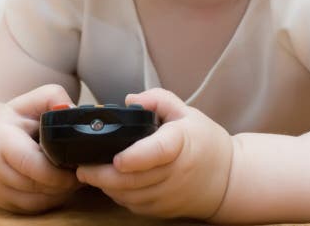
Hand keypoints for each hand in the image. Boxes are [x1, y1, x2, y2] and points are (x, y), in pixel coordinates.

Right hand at [0, 84, 83, 213]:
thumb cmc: (14, 120)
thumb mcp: (31, 101)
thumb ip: (53, 97)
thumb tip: (73, 111)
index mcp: (0, 140)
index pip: (29, 161)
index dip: (56, 168)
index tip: (77, 164)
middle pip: (34, 184)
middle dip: (63, 181)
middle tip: (82, 170)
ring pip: (35, 200)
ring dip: (60, 191)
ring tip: (75, 176)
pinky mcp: (2, 202)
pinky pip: (32, 207)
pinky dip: (51, 199)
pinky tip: (62, 185)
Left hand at [75, 88, 233, 219]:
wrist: (227, 178)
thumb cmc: (205, 142)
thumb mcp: (187, 112)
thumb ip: (158, 100)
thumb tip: (129, 99)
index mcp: (181, 144)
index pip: (158, 152)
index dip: (136, 156)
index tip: (118, 157)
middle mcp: (174, 173)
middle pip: (132, 179)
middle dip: (102, 175)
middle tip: (82, 166)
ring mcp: (167, 195)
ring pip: (128, 195)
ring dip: (106, 185)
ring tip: (92, 172)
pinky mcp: (160, 209)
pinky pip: (131, 204)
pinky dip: (117, 194)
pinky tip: (111, 182)